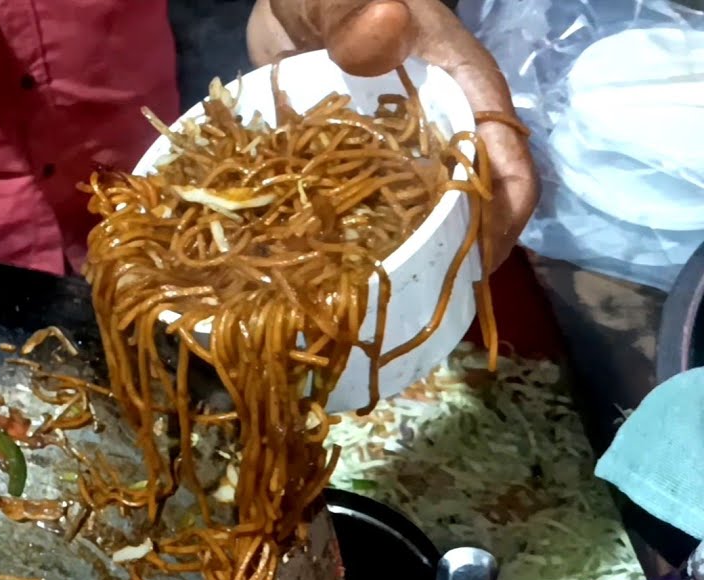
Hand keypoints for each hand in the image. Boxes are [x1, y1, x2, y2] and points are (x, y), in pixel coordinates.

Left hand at [248, 0, 537, 270]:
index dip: (503, 205)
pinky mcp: (357, 153)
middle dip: (458, 241)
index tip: (480, 255)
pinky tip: (335, 268)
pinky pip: (370, 199)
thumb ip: (357, 12)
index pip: (501, 147)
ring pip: (418, 203)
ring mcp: (395, 140)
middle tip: (425, 290)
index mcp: (456, 80)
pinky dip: (361, 231)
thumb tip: (385, 30)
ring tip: (383, 291)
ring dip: (409, 244)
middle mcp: (435, 116)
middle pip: (466, 189)